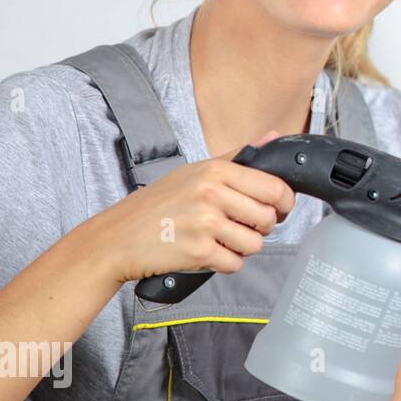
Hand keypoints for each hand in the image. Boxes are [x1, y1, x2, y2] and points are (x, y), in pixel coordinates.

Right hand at [88, 129, 296, 285]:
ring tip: (220, 240)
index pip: (275, 188)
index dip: (283, 204)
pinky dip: (225, 263)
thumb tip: (274, 137)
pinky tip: (207, 252)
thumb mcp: (196, 171)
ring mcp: (205, 223)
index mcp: (216, 171)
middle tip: (241, 227)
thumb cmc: (158, 204)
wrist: (117, 237)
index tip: (277, 210)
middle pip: (269, 218)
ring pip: (255, 244)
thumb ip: (238, 156)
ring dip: (242, 247)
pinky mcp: (198, 251)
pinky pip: (235, 263)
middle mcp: (212, 194)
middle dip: (261, 228)